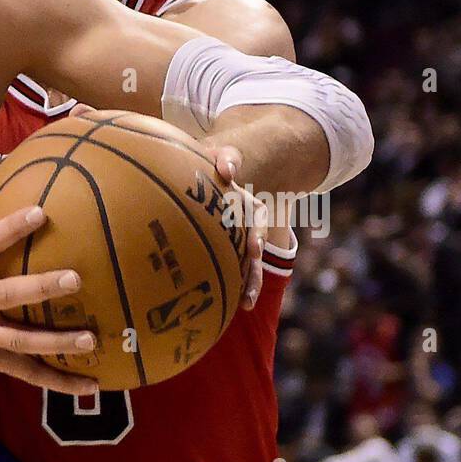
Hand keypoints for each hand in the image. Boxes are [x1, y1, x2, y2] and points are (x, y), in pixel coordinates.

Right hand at [0, 197, 97, 394]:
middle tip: (76, 278)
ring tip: (90, 339)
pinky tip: (88, 384)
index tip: (40, 212)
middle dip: (40, 287)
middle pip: (6, 293)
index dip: (11, 228)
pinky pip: (24, 372)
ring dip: (56, 341)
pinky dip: (56, 381)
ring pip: (19, 339)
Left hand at [200, 141, 269, 311]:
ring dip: (247, 286)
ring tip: (245, 306)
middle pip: (256, 253)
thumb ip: (227, 159)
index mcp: (251, 207)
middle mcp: (248, 227)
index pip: (259, 221)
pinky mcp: (225, 251)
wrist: (201, 175)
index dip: (258, 236)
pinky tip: (220, 301)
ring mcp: (237, 241)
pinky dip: (227, 284)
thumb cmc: (212, 164)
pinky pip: (229, 269)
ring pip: (246, 267)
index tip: (255, 250)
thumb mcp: (223, 156)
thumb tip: (228, 171)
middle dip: (254, 274)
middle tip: (249, 293)